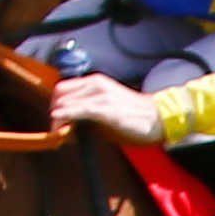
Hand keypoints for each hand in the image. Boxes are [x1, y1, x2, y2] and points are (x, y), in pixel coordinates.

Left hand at [48, 73, 166, 142]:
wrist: (160, 119)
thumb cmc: (137, 118)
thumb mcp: (108, 110)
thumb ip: (89, 114)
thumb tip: (71, 127)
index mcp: (95, 82)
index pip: (63, 88)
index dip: (56, 104)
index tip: (57, 121)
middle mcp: (95, 84)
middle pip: (60, 94)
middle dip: (54, 112)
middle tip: (57, 130)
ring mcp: (100, 96)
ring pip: (66, 102)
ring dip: (58, 119)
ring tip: (59, 133)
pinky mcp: (106, 109)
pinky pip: (79, 110)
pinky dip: (66, 115)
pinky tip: (59, 122)